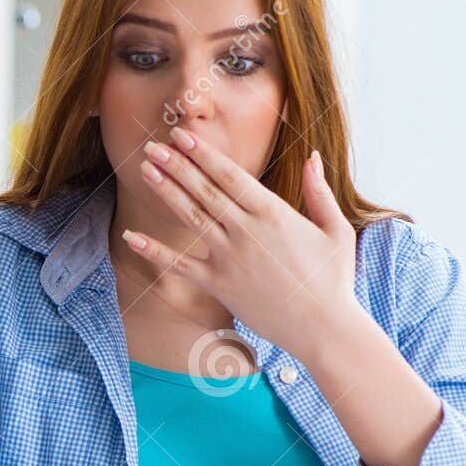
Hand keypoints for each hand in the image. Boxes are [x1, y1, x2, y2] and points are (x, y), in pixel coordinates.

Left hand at [123, 125, 360, 359]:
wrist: (324, 328)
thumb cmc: (334, 280)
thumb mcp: (335, 230)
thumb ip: (319, 191)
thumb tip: (313, 156)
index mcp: (273, 213)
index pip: (229, 175)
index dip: (202, 154)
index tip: (182, 136)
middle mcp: (246, 231)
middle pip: (203, 190)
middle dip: (176, 165)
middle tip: (152, 145)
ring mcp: (229, 258)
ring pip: (190, 217)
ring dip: (165, 191)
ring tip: (145, 169)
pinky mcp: (218, 284)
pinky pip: (179, 265)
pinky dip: (154, 251)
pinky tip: (130, 236)